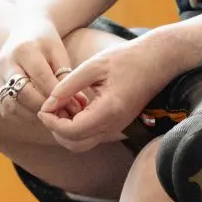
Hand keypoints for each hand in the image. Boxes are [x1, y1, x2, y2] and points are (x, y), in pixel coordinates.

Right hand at [0, 9, 71, 117]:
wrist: (24, 30)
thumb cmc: (46, 43)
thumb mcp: (59, 54)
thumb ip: (64, 78)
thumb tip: (73, 105)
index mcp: (24, 50)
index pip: (40, 78)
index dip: (56, 95)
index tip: (71, 105)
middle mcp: (5, 63)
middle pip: (23, 94)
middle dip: (44, 107)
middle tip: (61, 114)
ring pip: (11, 105)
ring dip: (32, 115)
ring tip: (50, 116)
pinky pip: (5, 109)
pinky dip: (21, 116)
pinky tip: (36, 113)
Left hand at [37, 34, 183, 151]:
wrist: (158, 60)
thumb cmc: (127, 58)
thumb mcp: (93, 67)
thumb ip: (67, 87)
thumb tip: (48, 104)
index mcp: (108, 111)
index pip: (70, 132)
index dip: (51, 122)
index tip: (43, 106)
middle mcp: (113, 125)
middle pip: (74, 144)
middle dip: (56, 129)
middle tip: (51, 106)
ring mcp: (116, 127)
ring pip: (82, 142)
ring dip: (66, 128)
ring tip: (64, 102)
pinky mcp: (117, 124)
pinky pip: (91, 134)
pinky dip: (77, 124)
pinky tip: (77, 102)